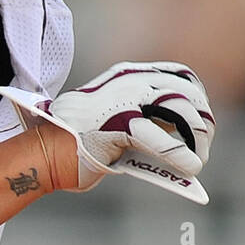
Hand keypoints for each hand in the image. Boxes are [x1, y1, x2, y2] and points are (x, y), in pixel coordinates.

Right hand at [2, 62, 214, 192]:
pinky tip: (191, 169)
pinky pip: (160, 139)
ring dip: (197, 141)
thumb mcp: (113, 119)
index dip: (197, 99)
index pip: (179, 77)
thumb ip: (142, 117)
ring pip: (181, 113)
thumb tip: (180, 134)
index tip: (201, 123)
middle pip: (186, 94)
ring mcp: (122, 101)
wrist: (42, 156)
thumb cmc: (76, 147)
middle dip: (202, 123)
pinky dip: (181, 155)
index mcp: (126, 75)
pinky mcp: (117, 125)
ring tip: (195, 162)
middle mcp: (128, 82)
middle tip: (201, 148)